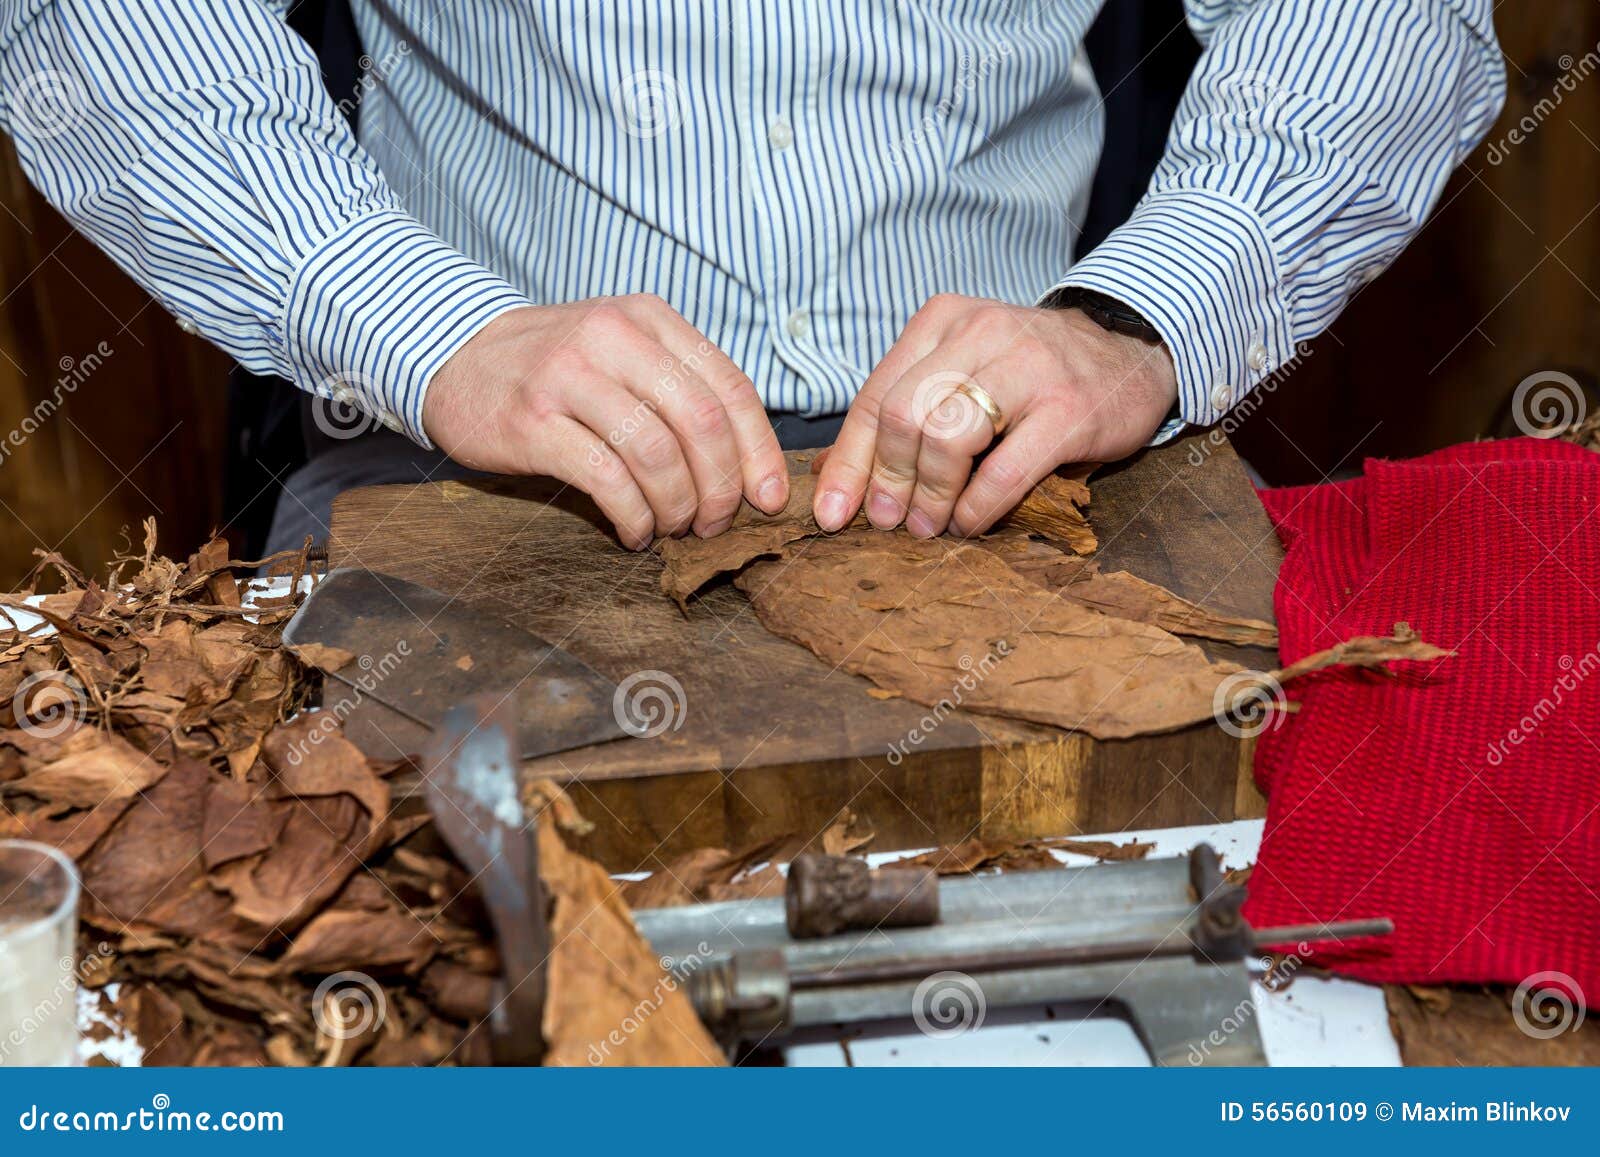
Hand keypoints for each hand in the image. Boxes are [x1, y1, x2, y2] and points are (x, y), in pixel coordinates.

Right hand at [424, 296, 787, 549]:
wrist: (456, 357)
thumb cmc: (558, 368)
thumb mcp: (624, 352)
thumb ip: (682, 390)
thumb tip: (750, 467)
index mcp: (650, 319)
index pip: (730, 387)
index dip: (759, 451)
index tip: (770, 499)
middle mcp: (614, 337)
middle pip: (701, 422)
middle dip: (721, 487)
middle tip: (715, 524)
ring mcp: (569, 376)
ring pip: (656, 454)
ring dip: (676, 507)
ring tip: (671, 528)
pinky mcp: (533, 421)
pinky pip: (606, 479)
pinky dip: (633, 516)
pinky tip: (634, 532)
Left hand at [813, 295, 1176, 536]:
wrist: (1131, 352)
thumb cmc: (1031, 372)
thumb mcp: (962, 369)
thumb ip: (903, 410)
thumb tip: (832, 475)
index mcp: (943, 320)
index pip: (876, 396)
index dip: (849, 461)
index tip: (832, 513)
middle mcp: (981, 333)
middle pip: (903, 416)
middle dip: (888, 480)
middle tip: (890, 521)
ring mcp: (1027, 368)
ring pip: (946, 437)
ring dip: (930, 497)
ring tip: (929, 526)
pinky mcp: (1068, 410)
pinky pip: (1004, 471)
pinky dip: (977, 508)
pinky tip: (970, 522)